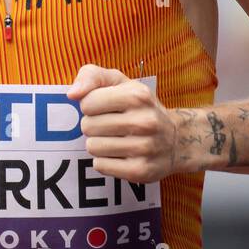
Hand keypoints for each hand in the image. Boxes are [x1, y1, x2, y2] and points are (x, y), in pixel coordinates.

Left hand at [67, 63, 177, 183]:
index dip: (91, 105)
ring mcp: (144, 148)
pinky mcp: (140, 171)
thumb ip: (91, 77)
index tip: (105, 107)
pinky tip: (120, 154)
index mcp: (137, 95)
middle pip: (87, 126)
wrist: (177, 140)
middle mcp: (145, 121)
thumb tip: (72, 94)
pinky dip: (104, 160)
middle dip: (94, 125)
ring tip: (116, 139)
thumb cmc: (139, 107)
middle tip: (111, 125)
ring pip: (92, 147)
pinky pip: (100, 166)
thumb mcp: (120, 82)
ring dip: (98, 143)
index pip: (87, 102)